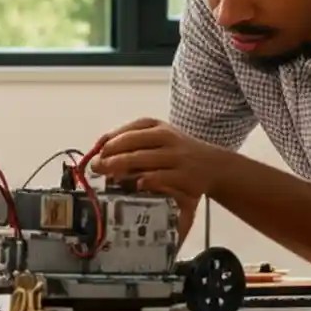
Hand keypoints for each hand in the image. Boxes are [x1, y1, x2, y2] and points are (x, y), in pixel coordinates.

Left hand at [89, 118, 236, 202]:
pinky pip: (160, 177)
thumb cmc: (177, 152)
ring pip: (143, 159)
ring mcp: (176, 156)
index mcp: (157, 126)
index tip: (96, 153)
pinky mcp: (184, 176)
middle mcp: (167, 137)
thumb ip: (131, 140)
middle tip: (96, 167)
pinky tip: (134, 184)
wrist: (214, 166)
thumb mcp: (157, 138)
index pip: (128, 130)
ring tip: (108, 175)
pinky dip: (145, 180)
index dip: (109, 142)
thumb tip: (99, 148)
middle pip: (132, 143)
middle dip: (110, 156)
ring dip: (121, 167)